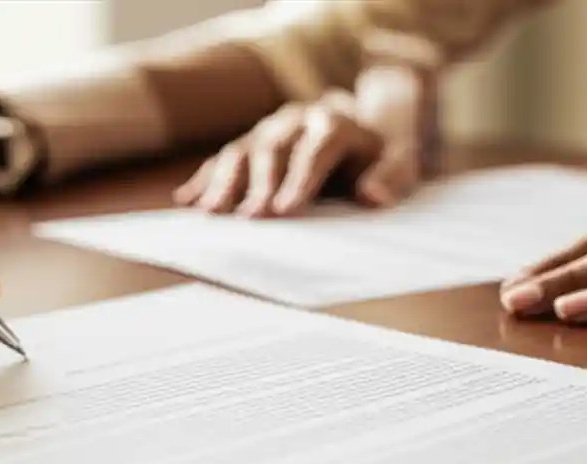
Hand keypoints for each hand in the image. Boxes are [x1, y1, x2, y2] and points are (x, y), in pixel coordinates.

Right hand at [173, 92, 419, 217]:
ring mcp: (267, 130)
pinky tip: (187, 201)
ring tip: (210, 213)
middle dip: (259, 184)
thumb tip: (372, 196)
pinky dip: (204, 180)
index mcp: (334, 123)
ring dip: (224, 183)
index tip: (285, 209)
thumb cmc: (376, 157)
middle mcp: (294, 121)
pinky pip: (222, 160)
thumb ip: (391, 177)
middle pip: (272, 150)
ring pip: (240, 151)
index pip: (314, 150)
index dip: (299, 180)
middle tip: (250, 218)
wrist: (356, 132)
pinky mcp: (248, 143)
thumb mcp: (399, 163)